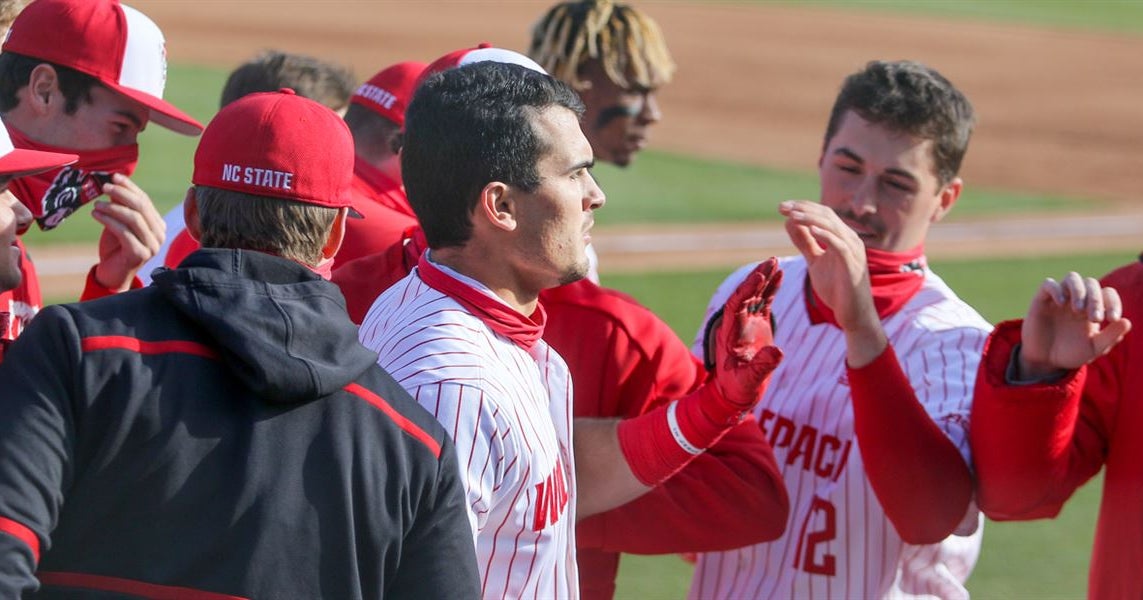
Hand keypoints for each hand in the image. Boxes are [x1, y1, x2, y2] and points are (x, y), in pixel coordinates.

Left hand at [92, 173, 164, 291]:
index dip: (130, 187)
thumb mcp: (119, 223)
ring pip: (134, 218)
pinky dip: (108, 221)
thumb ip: (121, 207)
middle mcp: (159, 235)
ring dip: (112, 208)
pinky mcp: (140, 254)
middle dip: (122, 194)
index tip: (114, 177)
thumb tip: (115, 184)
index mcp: (158, 225)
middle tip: (104, 187)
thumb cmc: (116, 248)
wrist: (113, 274)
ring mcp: (152, 246)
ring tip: (96, 205)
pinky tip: (96, 215)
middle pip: (142, 207)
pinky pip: (124, 232)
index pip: (145, 201)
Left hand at [710, 257, 783, 409]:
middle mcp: (736, 324)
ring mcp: (746, 323)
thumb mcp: (749, 380)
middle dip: (756, 278)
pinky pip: (764, 302)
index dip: (746, 290)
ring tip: (774, 262)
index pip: (736, 305)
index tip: (758, 277)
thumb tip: (778, 351)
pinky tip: (780, 275)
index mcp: (730, 333)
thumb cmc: (738, 389)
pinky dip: (772, 288)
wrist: (736, 394)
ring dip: (764, 278)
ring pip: (755, 295)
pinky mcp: (757, 325)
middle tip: (769, 261)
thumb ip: (762, 366)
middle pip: (745, 294)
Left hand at [779, 200, 876, 331]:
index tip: (781, 207)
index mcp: (841, 237)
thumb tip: (789, 223)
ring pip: (832, 226)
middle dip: (802, 208)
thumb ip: (805, 243)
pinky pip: (840, 245)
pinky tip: (811, 230)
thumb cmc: (836, 288)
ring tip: (792, 215)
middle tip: (781, 207)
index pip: (822, 214)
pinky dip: (826, 235)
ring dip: (810, 218)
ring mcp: (853, 250)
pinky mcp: (853, 264)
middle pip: (826, 215)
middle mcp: (849, 239)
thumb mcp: (815, 261)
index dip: (802, 207)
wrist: (853, 314)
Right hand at [1019, 272, 1131, 378]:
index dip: (1113, 303)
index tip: (1111, 319)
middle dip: (1095, 300)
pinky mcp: (1041, 300)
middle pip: (1091, 284)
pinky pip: (1049, 284)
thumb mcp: (1094, 348)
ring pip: (1072, 278)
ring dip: (1079, 291)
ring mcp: (1059, 298)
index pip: (1108, 294)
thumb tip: (1126, 321)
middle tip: (1094, 318)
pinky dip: (1056, 290)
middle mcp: (1077, 299)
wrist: (1045, 361)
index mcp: (1093, 308)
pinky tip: (1061, 303)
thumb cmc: (1071, 353)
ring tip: (1077, 310)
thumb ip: (1111, 336)